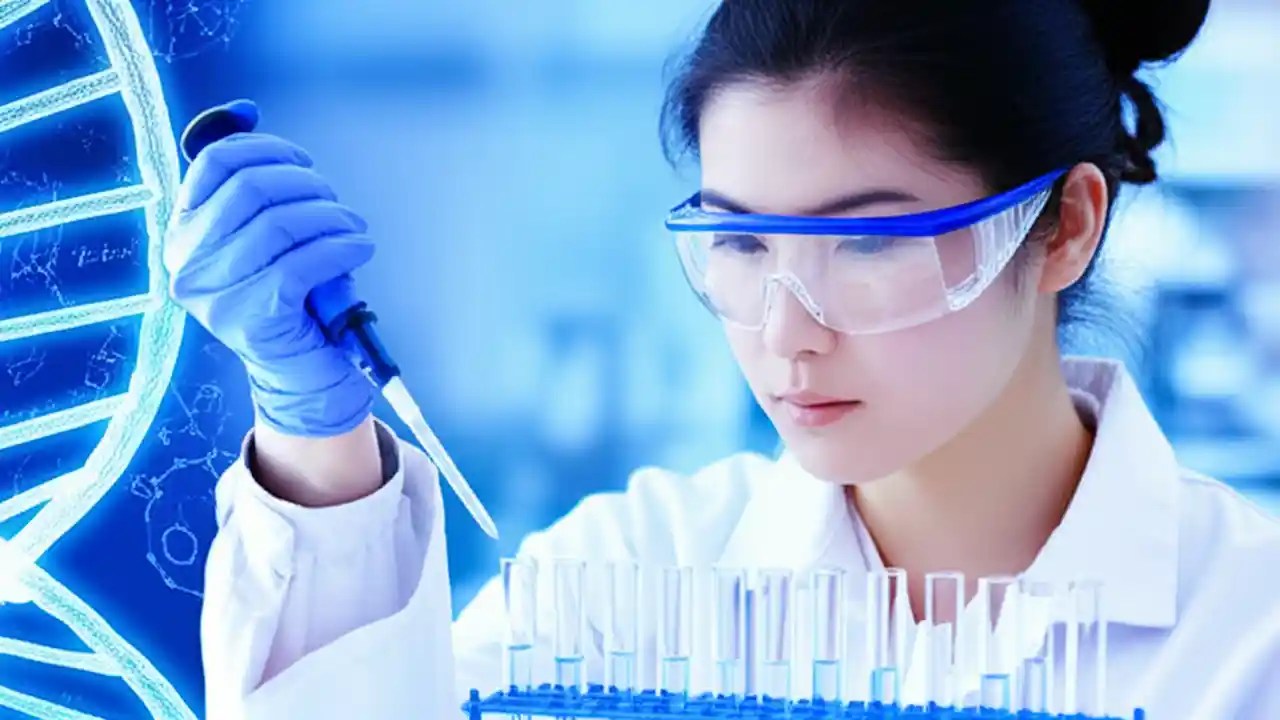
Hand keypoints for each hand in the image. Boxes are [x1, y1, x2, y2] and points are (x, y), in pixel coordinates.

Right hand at [165, 122, 375, 437]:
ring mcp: (214, 296)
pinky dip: (342, 248)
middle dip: (307, 185)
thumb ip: (249, 181)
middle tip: (336, 204)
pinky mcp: (252, 320)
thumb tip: (243, 110)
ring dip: (332, 218)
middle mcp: (187, 265)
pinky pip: (302, 263)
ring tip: (354, 228)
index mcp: (183, 235)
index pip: (214, 164)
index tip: (302, 164)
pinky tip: (359, 249)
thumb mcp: (265, 236)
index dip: (267, 150)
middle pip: (251, 188)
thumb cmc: (292, 297)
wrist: (305, 376)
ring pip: (280, 224)